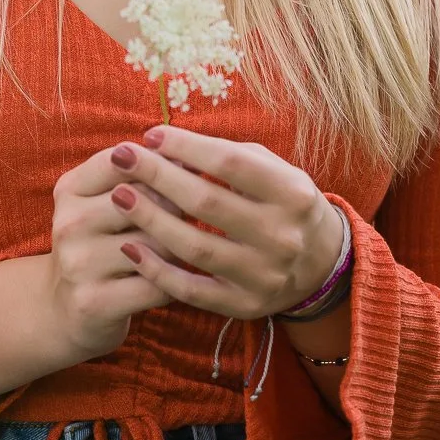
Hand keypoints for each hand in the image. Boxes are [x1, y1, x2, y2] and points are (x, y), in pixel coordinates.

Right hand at [47, 143, 192, 360]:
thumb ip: (137, 175)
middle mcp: (69, 223)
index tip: (183, 172)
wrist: (64, 310)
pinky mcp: (94, 303)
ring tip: (181, 250)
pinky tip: (174, 280)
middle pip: (147, 200)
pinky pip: (156, 285)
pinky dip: (174, 282)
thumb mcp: (102, 202)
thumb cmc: (99, 244)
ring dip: (179, 249)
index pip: (124, 160)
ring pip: (158, 245)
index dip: (162, 165)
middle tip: (184, 219)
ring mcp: (79, 264)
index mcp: (70, 189)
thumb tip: (189, 157)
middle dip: (176, 209)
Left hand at [106, 127, 343, 320]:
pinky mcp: (244, 305)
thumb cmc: (283, 202)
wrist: (321, 264)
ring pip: (195, 248)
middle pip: (207, 202)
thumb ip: (230, 155)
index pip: (230, 162)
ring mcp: (264, 276)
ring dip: (151, 220)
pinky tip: (130, 247)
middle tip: (122, 156)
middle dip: (158, 176)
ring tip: (118, 196)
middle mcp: (282, 236)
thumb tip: (166, 142)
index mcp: (292, 193)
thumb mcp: (274, 170)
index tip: (151, 134)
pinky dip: (158, 270)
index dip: (186, 146)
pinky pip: (192, 291)